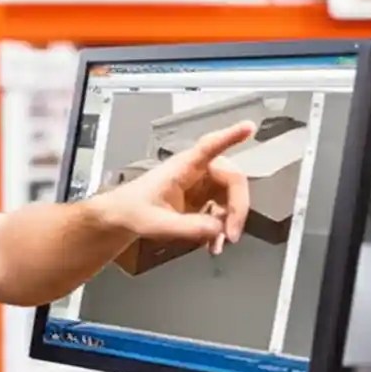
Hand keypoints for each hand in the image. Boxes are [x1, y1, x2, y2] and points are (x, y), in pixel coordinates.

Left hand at [98, 121, 253, 252]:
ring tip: (218, 245)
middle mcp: (196, 170)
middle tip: (232, 235)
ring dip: (230, 221)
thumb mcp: (156, 223)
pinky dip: (222, 227)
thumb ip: (187, 227)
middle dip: (238, 208)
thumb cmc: (133, 211)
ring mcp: (201, 183)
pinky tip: (213, 244)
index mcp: (181, 167)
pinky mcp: (203, 197)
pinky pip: (223, 210)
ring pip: (232, 197)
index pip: (208, 147)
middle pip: (233, 180)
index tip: (248, 126)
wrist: (122, 218)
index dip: (230, 137)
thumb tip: (218, 229)